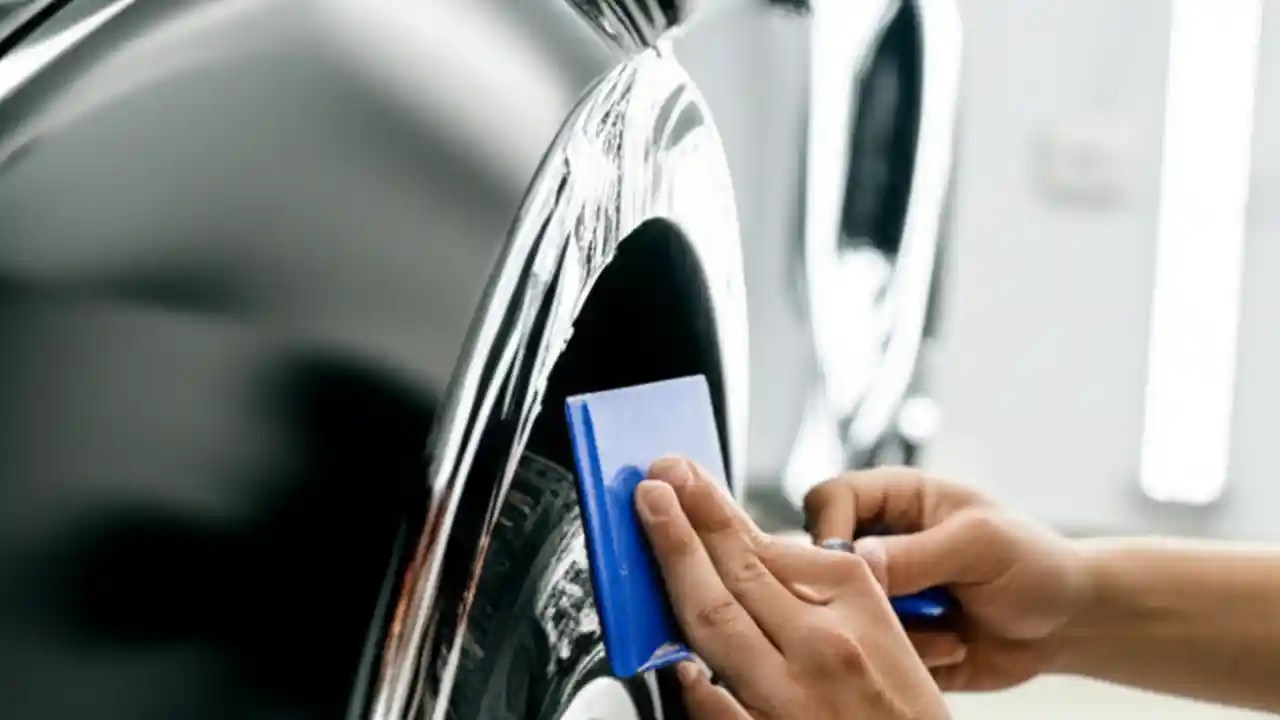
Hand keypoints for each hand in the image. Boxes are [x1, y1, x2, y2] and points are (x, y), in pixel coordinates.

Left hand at [635, 458, 949, 719]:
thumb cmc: (905, 715)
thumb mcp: (887, 634)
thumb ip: (829, 592)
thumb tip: (763, 551)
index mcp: (856, 605)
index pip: (767, 546)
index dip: (716, 508)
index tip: (686, 481)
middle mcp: (824, 645)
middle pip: (738, 570)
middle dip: (689, 516)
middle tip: (657, 478)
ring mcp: (794, 699)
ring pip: (717, 620)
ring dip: (676, 560)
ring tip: (652, 515)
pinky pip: (718, 709)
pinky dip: (693, 683)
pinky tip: (672, 659)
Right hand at [804, 467, 1090, 691]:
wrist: (1066, 625)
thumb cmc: (1033, 562)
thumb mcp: (980, 544)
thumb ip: (916, 551)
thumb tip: (855, 560)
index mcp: (896, 499)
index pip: (829, 499)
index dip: (829, 528)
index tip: (852, 562)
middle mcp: (880, 543)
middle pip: (823, 559)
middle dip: (862, 590)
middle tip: (902, 604)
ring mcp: (885, 592)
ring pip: (844, 610)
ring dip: (897, 626)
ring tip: (949, 626)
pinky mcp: (893, 634)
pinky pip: (874, 649)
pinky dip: (914, 654)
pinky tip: (954, 644)